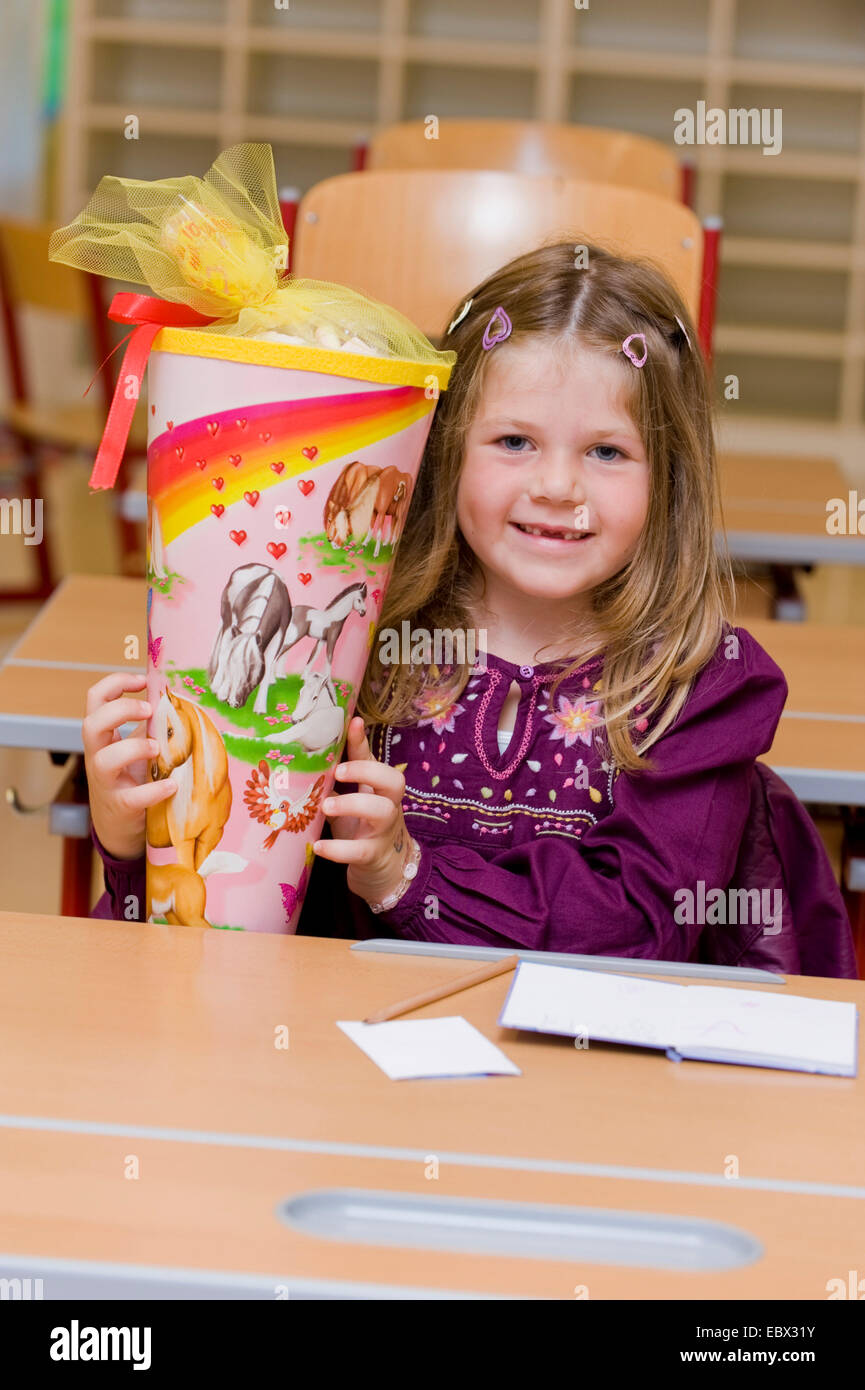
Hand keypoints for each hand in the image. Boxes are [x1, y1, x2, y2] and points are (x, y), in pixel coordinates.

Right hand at [82, 672, 176, 861]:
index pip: (95, 699)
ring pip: (105, 760)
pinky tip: (172, 784)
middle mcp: (98, 756)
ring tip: (158, 748)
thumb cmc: (130, 778)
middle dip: (120, 710)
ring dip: (133, 748)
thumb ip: (148, 725)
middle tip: (148, 709)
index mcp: (103, 736)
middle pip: (91, 724)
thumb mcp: (135, 746)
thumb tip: (174, 697)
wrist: (119, 826)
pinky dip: (154, 789)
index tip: (142, 680)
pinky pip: (133, 797)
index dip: (115, 683)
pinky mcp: (121, 806)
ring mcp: (107, 782)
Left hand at [313, 716, 413, 905]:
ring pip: (381, 811)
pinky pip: (360, 851)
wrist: (386, 872)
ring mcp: (383, 831)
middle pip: (393, 780)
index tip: (352, 722)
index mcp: (379, 789)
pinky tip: (318, 846)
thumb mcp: (352, 802)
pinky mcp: (374, 856)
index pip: (373, 760)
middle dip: (367, 770)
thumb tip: (307, 759)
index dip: (362, 741)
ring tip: (326, 806)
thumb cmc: (362, 830)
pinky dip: (338, 849)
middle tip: (338, 771)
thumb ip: (336, 784)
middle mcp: (387, 805)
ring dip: (354, 804)